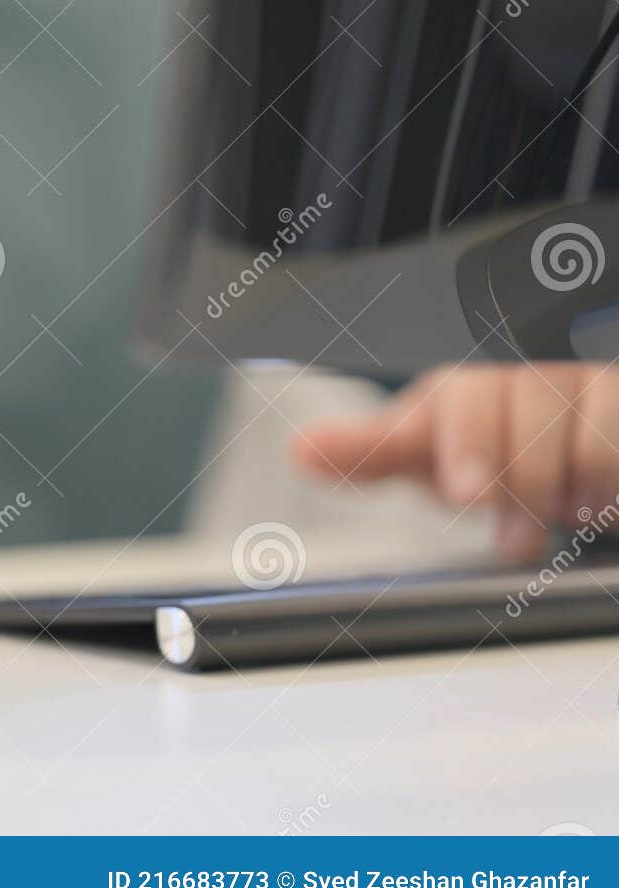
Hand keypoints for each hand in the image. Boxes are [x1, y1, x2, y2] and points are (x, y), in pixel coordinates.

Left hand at [292, 364, 618, 561]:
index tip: (464, 490)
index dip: (469, 441)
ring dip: (576, 482)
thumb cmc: (484, 446)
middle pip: (534, 400)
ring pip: (593, 423)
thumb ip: (371, 452)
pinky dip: (611, 477)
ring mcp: (586, 372)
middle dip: (524, 476)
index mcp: (467, 370)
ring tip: (564, 512)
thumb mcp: (427, 452)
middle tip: (518, 531)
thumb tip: (301, 452)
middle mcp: (530, 356)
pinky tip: (597, 500)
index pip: (469, 391)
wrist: (553, 450)